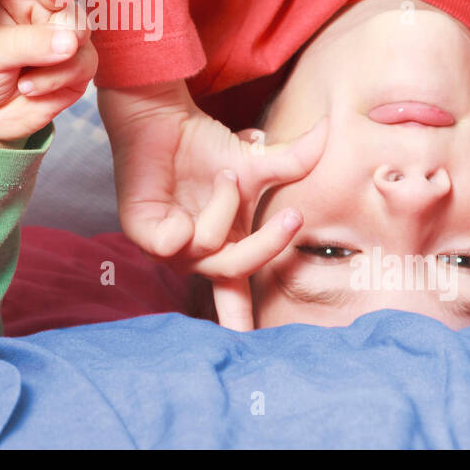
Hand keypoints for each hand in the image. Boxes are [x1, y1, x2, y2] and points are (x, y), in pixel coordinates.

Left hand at [0, 0, 95, 146]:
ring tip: (27, 71)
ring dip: (62, 46)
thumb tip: (71, 43)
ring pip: (81, 26)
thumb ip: (27, 42)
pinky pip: (84, 62)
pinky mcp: (75, 68)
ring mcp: (60, 38)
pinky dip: (58, 77)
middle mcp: (38, 10)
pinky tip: (29, 88)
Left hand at [98, 80, 328, 329]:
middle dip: (268, 246)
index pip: (233, 296)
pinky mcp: (140, 233)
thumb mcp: (255, 164)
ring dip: (224, 206)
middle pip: (236, 271)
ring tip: (223, 173)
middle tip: (292, 219)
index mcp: (221, 248)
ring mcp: (166, 246)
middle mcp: (194, 255)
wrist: (162, 119)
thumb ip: (292, 162)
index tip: (251, 349)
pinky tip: (183, 195)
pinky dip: (189, 216)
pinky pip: (173, 242)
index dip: (241, 323)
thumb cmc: (204, 146)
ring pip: (208, 248)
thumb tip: (330, 129)